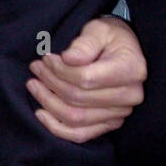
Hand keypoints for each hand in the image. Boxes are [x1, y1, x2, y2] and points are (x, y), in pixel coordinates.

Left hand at [27, 16, 145, 142]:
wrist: (123, 51)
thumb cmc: (109, 38)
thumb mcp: (99, 30)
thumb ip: (85, 44)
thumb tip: (69, 58)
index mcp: (131, 70)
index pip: (86, 78)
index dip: (60, 70)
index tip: (46, 58)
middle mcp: (130, 95)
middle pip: (77, 98)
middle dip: (50, 83)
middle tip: (36, 68)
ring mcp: (120, 113)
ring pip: (75, 118)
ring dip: (48, 103)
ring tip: (34, 85)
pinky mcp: (109, 124)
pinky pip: (80, 134)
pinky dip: (57, 128)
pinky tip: (41, 113)